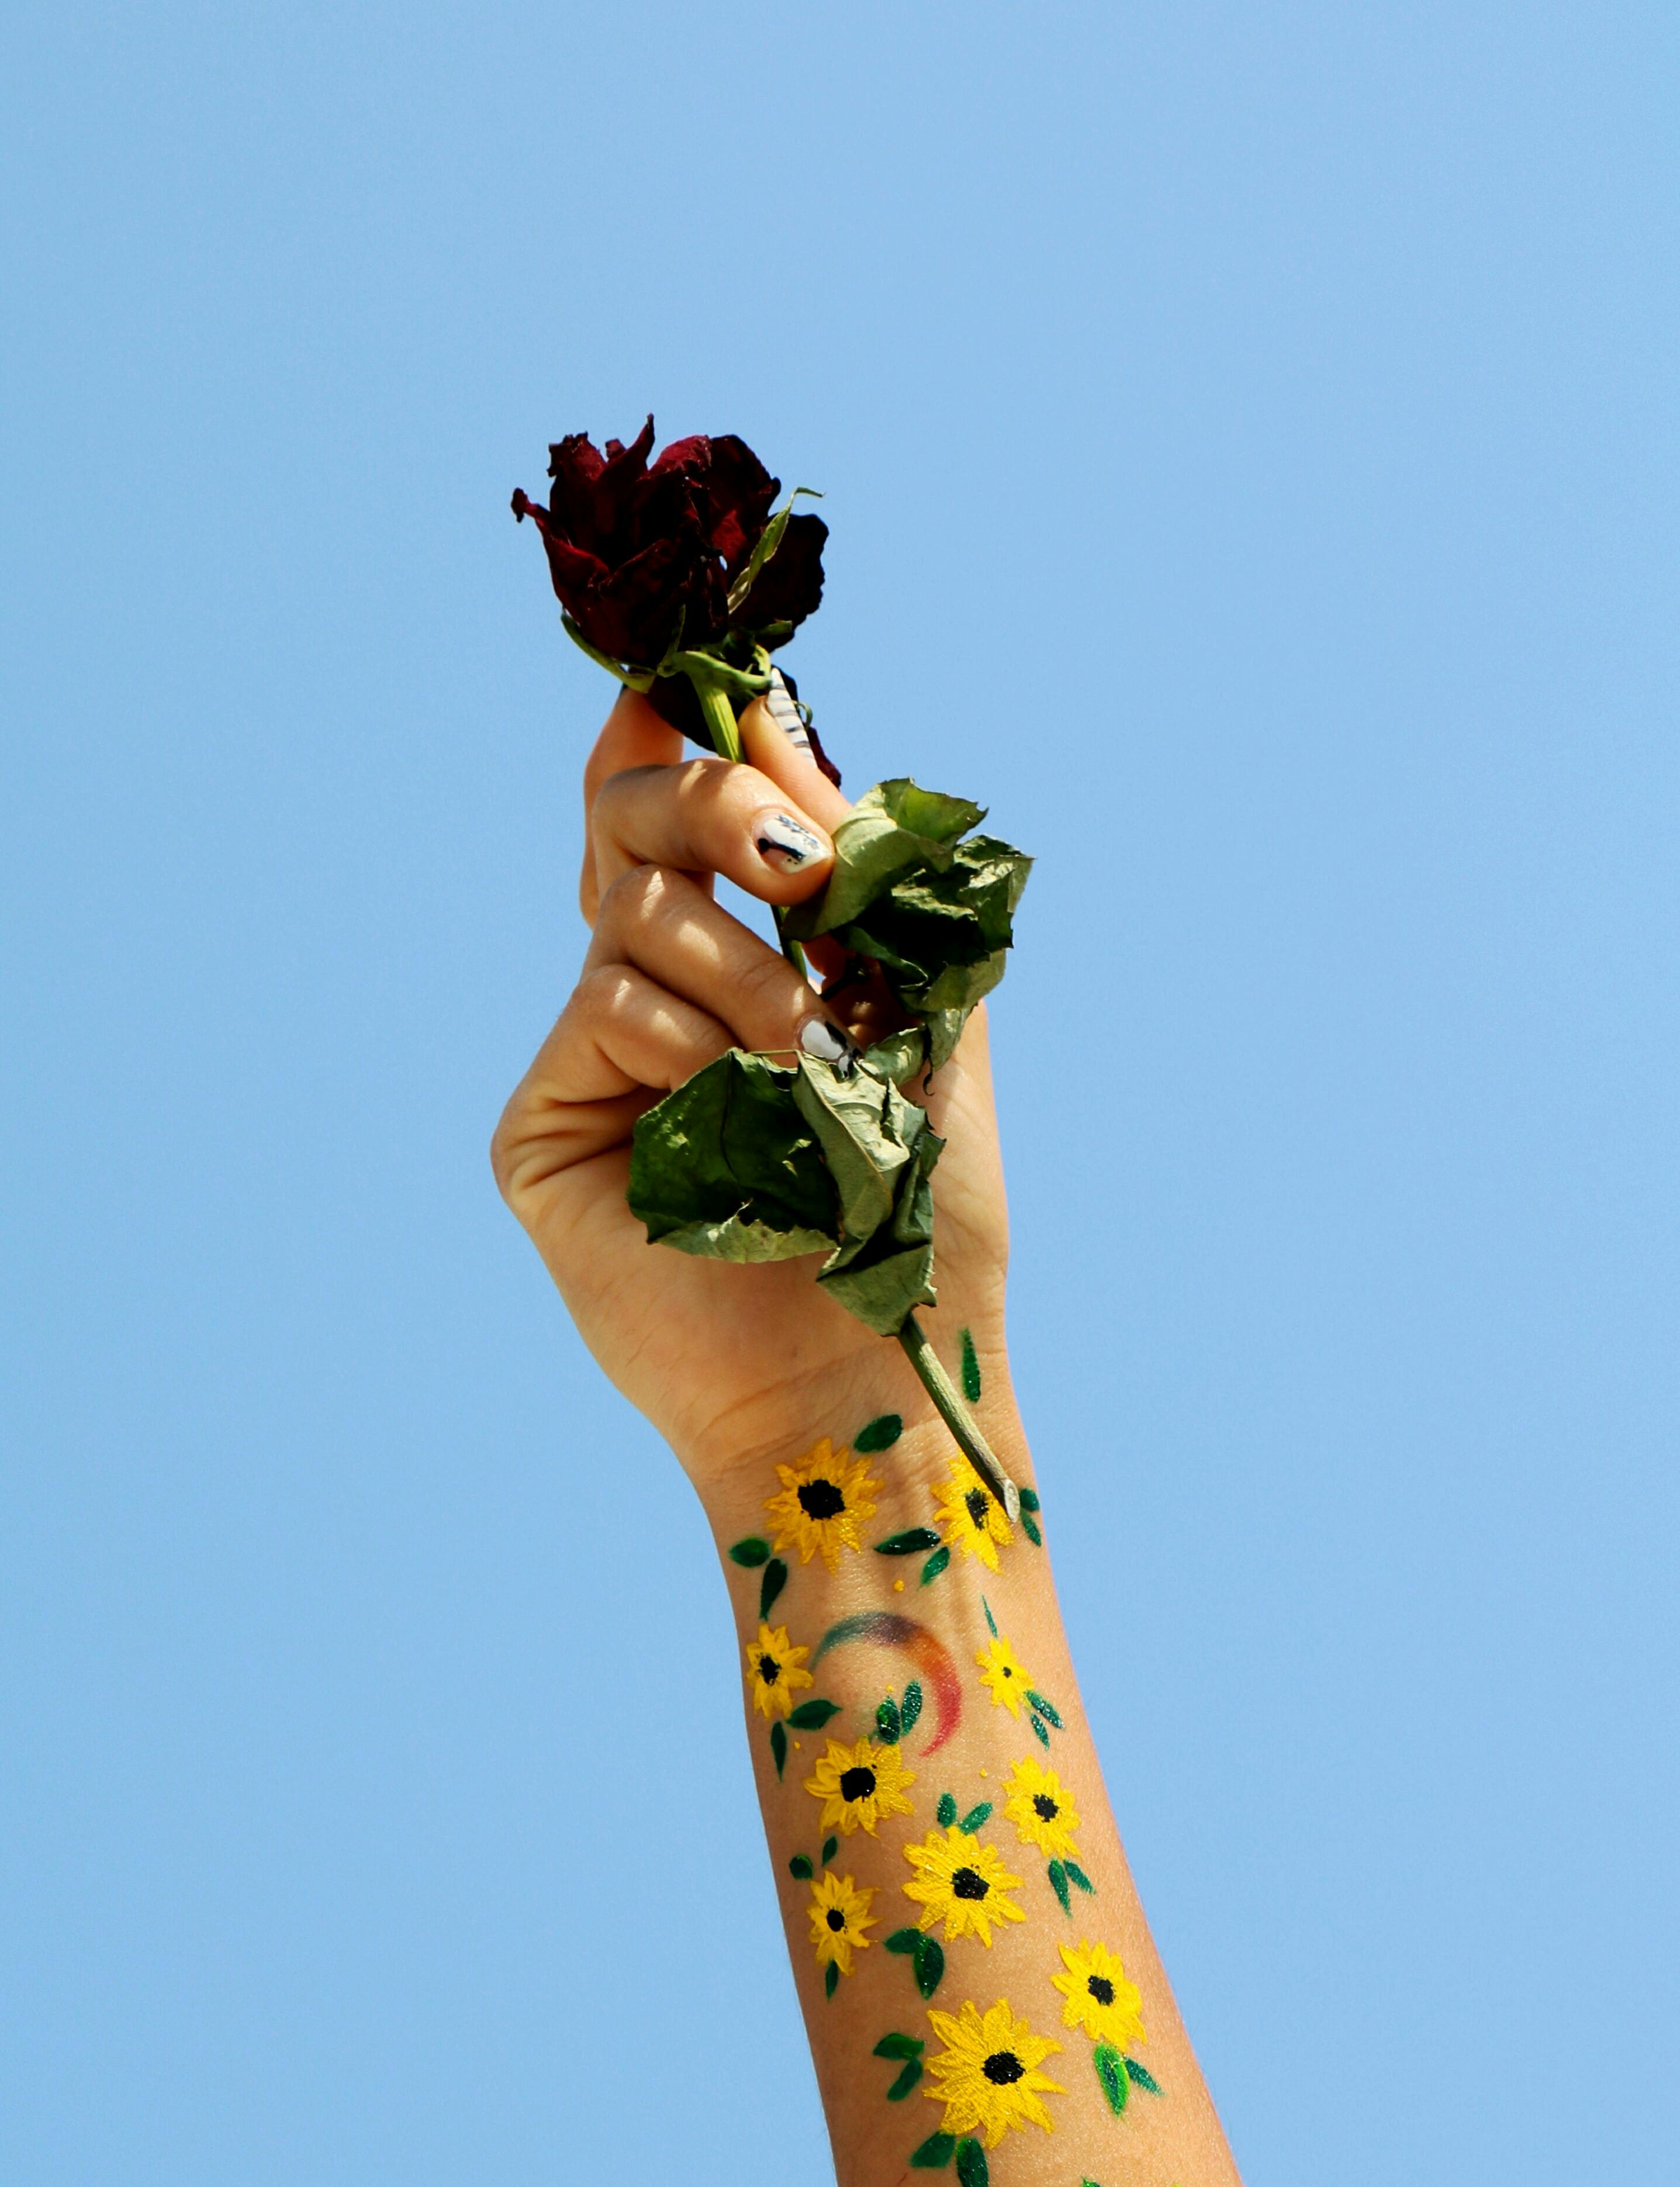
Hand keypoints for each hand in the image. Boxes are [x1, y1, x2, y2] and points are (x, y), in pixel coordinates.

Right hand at [492, 689, 1011, 1484]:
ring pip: (628, 908)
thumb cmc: (915, 1219)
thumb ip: (867, 877)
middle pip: (629, 821)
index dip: (687, 734)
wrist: (874, 1372)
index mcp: (743, 967)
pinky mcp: (544, 1127)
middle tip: (792, 858)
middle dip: (712, 801)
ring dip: (743, 969)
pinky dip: (688, 1043)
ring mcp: (595, 1062)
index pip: (689, 818)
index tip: (702, 673)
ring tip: (809, 1065)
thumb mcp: (928, 1017)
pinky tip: (734, 1122)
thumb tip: (786, 726)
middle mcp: (659, 998)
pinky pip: (603, 1005)